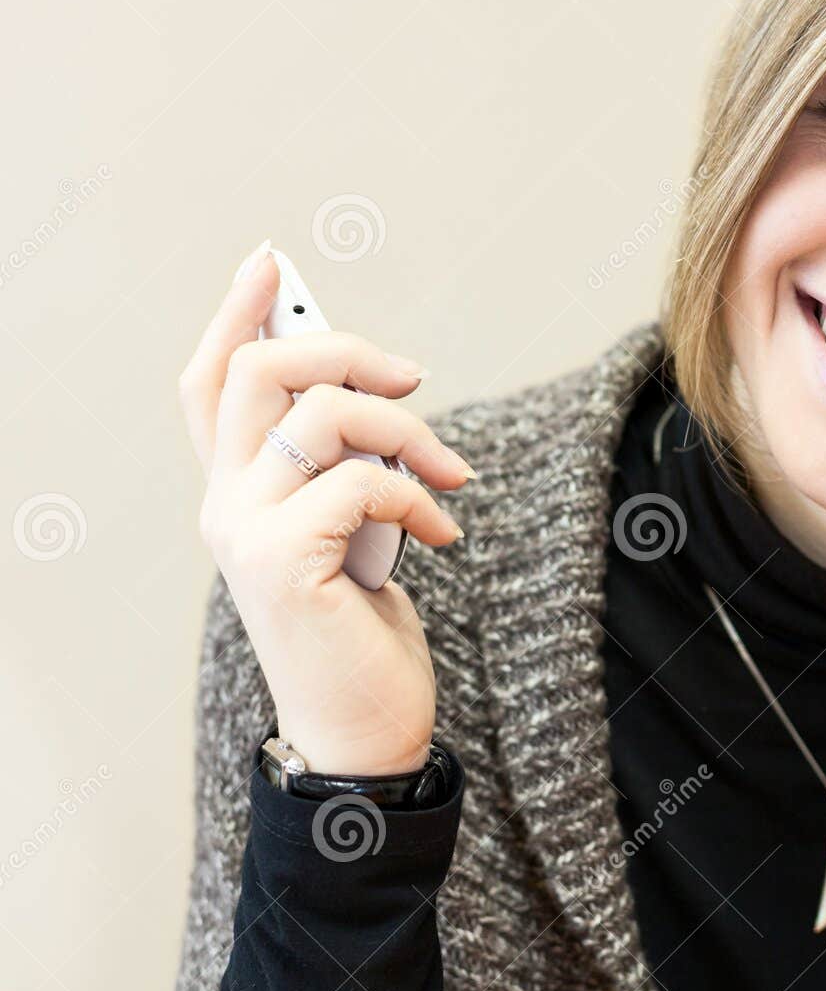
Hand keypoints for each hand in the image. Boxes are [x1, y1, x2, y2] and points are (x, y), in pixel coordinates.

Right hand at [178, 242, 474, 775]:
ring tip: (449, 471)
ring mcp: (244, 532)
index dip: (236, 316)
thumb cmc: (361, 626)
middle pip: (260, 371)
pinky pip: (362, 480)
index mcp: (236, 491)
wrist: (364, 728)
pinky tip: (443, 531)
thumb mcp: (353, 526)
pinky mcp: (282, 562)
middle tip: (414, 374)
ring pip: (320, 412)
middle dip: (346, 349)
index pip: (210, 383)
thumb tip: (379, 384)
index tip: (270, 262)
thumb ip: (343, 463)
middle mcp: (223, 505)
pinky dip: (419, 494)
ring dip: (406, 428)